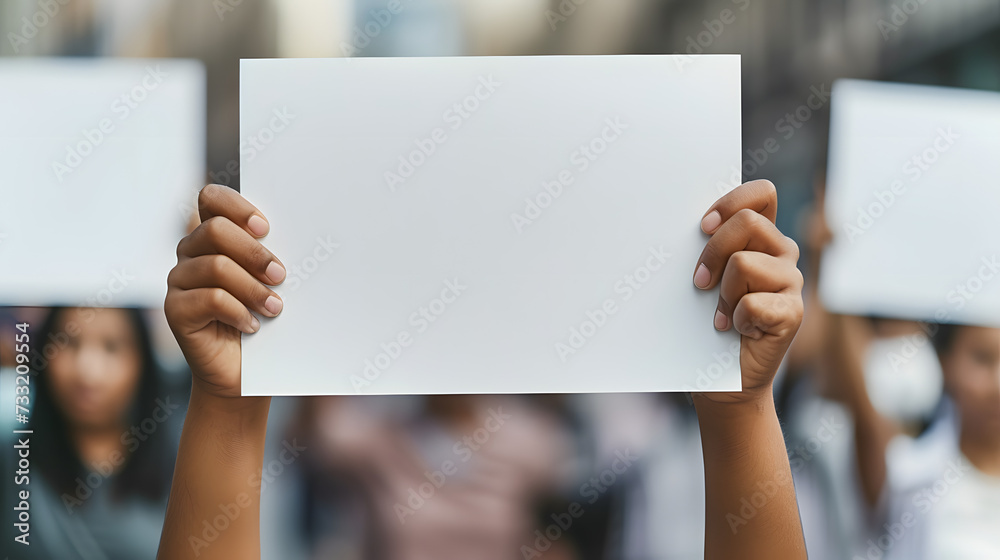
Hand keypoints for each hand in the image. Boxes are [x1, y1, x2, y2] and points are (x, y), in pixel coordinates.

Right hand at [164, 184, 285, 398]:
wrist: (243, 369)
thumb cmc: (261, 317)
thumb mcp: (268, 280)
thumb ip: (268, 255)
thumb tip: (299, 236)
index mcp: (212, 236)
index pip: (211, 198)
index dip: (237, 206)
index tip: (265, 228)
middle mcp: (190, 252)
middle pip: (215, 230)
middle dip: (254, 252)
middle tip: (281, 275)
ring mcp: (179, 280)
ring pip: (216, 266)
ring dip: (253, 288)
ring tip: (275, 308)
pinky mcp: (175, 309)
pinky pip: (211, 298)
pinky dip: (239, 312)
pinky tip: (253, 326)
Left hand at [692, 180, 803, 404]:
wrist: (720, 379)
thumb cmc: (704, 324)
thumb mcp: (702, 278)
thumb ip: (704, 248)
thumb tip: (678, 226)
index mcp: (761, 237)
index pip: (762, 193)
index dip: (733, 201)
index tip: (703, 226)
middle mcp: (782, 253)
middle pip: (747, 222)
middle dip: (713, 251)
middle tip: (699, 282)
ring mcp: (792, 282)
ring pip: (744, 263)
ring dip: (722, 293)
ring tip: (722, 315)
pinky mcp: (794, 312)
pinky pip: (752, 303)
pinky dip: (735, 319)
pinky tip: (737, 331)